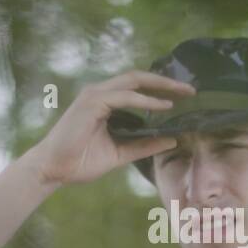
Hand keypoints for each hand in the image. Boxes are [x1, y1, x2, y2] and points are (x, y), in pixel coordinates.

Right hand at [22, 70, 195, 185]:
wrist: (54, 170)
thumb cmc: (81, 161)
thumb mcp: (121, 153)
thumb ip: (144, 145)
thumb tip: (172, 140)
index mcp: (105, 101)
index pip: (137, 87)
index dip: (161, 88)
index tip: (185, 96)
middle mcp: (100, 93)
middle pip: (138, 77)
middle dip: (166, 81)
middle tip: (192, 90)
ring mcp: (95, 95)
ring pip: (133, 81)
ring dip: (160, 86)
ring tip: (184, 94)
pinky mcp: (91, 102)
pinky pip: (124, 96)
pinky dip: (145, 100)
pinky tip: (164, 106)